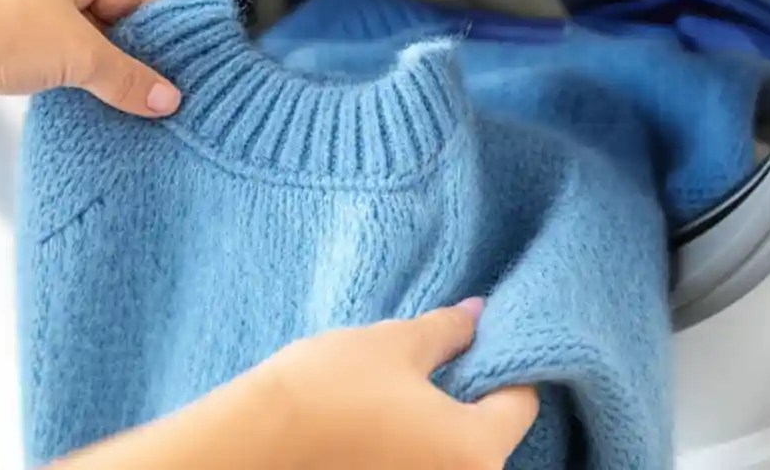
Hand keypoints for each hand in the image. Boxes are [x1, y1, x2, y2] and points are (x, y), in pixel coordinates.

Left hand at [0, 0, 180, 116]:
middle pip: (102, 23)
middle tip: (150, 95)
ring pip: (69, 48)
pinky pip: (39, 68)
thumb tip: (162, 95)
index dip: (155, 34)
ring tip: (114, 107)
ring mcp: (13, 16)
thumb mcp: (76, 52)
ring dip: (87, 77)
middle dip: (123, 60)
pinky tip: (69, 109)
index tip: (174, 70)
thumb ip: (124, 77)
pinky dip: (57, 88)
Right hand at [53, 299, 538, 469]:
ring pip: (451, 458)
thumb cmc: (323, 390)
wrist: (248, 449)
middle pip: (489, 438)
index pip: (521, 403)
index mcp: (476, 449)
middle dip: (468, 400)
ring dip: (436, 430)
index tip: (480, 344)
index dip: (505, 366)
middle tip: (437, 364)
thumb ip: (447, 332)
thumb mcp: (392, 345)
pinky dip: (408, 453)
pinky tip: (375, 428)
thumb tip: (480, 314)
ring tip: (398, 395)